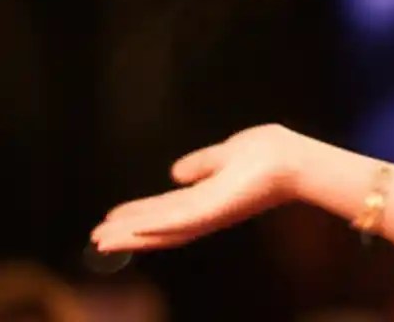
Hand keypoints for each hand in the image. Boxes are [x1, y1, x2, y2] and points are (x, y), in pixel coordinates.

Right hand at [90, 124, 304, 252]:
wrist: (296, 159)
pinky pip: (181, 222)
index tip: (111, 219)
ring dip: (133, 233)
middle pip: (161, 226)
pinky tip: (132, 228)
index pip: (167, 212)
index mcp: (208, 198)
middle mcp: (207, 211)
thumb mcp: (225, 153)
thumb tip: (176, 173)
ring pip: (164, 228)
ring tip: (102, 240)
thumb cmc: (270, 153)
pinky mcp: (217, 211)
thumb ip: (202, 164)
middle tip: (96, 239)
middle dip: (129, 232)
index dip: (139, 216)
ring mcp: (212, 212)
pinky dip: (156, 226)